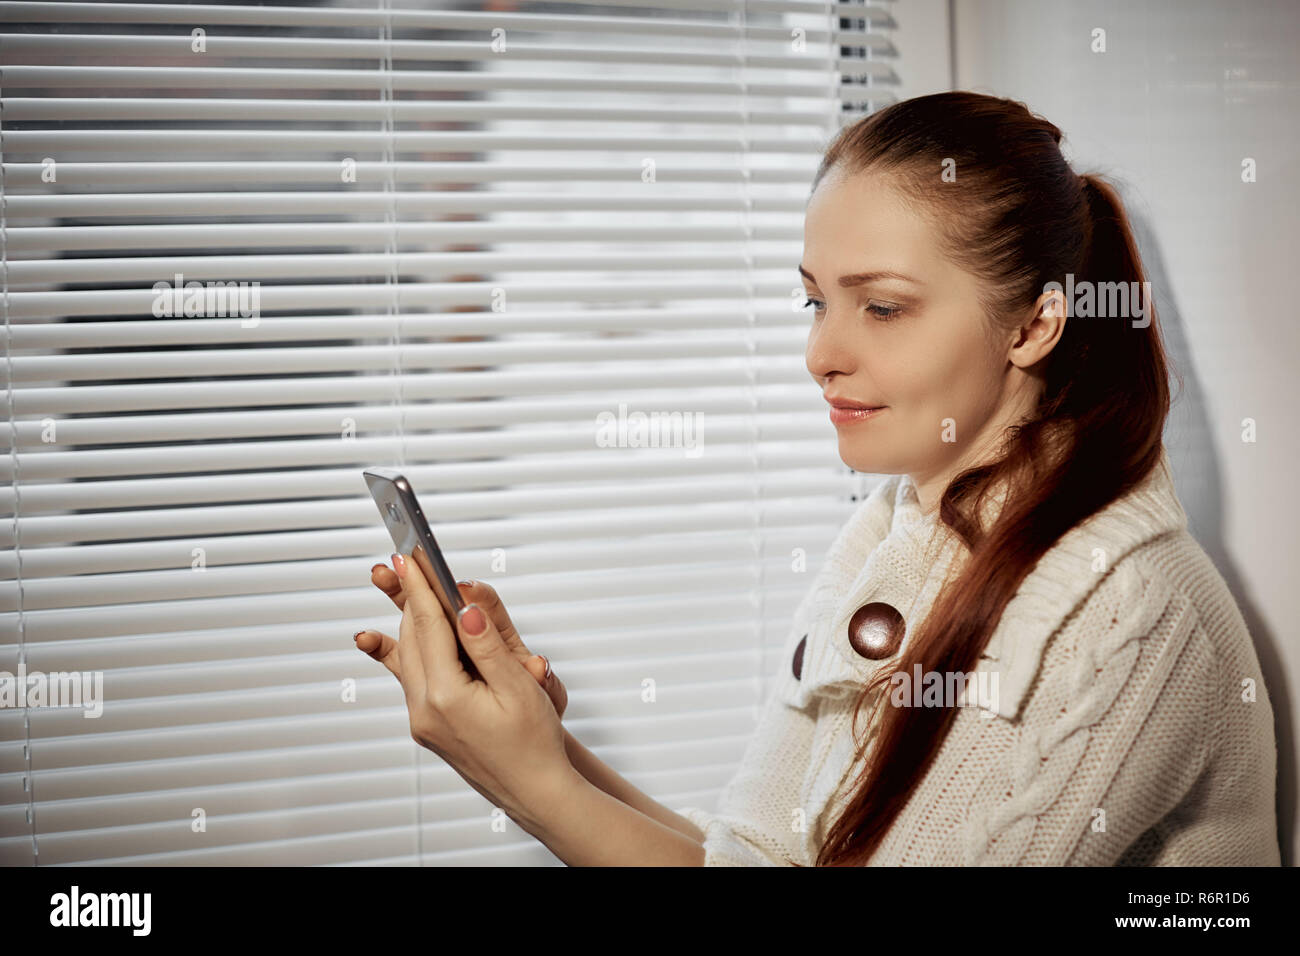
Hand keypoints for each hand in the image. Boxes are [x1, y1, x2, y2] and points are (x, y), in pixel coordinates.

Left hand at [357, 549, 571, 821]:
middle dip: (410, 595)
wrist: (536, 792)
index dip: (421, 587)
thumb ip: (487, 645)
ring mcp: (421, 720)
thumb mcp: (518, 689)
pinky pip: (410, 676)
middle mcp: (424, 710)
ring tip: (397, 584)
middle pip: (412, 637)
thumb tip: (465, 608)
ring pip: (407, 656)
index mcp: (446, 698)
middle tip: (404, 560)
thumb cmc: (535, 745)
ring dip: (407, 618)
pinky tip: (377, 638)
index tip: (409, 556)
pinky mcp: (427, 725)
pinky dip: (403, 650)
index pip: (429, 627)